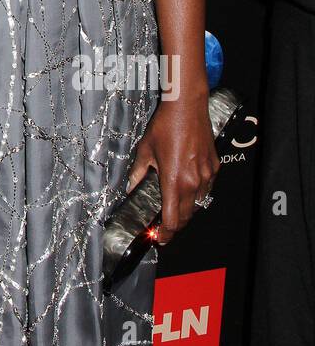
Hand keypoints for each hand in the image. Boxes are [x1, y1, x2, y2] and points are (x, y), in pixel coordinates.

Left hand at [126, 93, 219, 245]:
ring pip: (198, 203)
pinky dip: (197, 192)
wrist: (187, 107)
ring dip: (187, 208)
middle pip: (187, 216)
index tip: (159, 237)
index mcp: (174, 181)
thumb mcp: (145, 150)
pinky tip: (187, 184)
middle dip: (175, 224)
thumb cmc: (165, 126)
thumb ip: (138, 173)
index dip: (166, 233)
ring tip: (174, 203)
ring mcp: (206, 176)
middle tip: (164, 224)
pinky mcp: (214, 167)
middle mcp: (193, 182)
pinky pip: (207, 187)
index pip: (172, 220)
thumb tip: (131, 188)